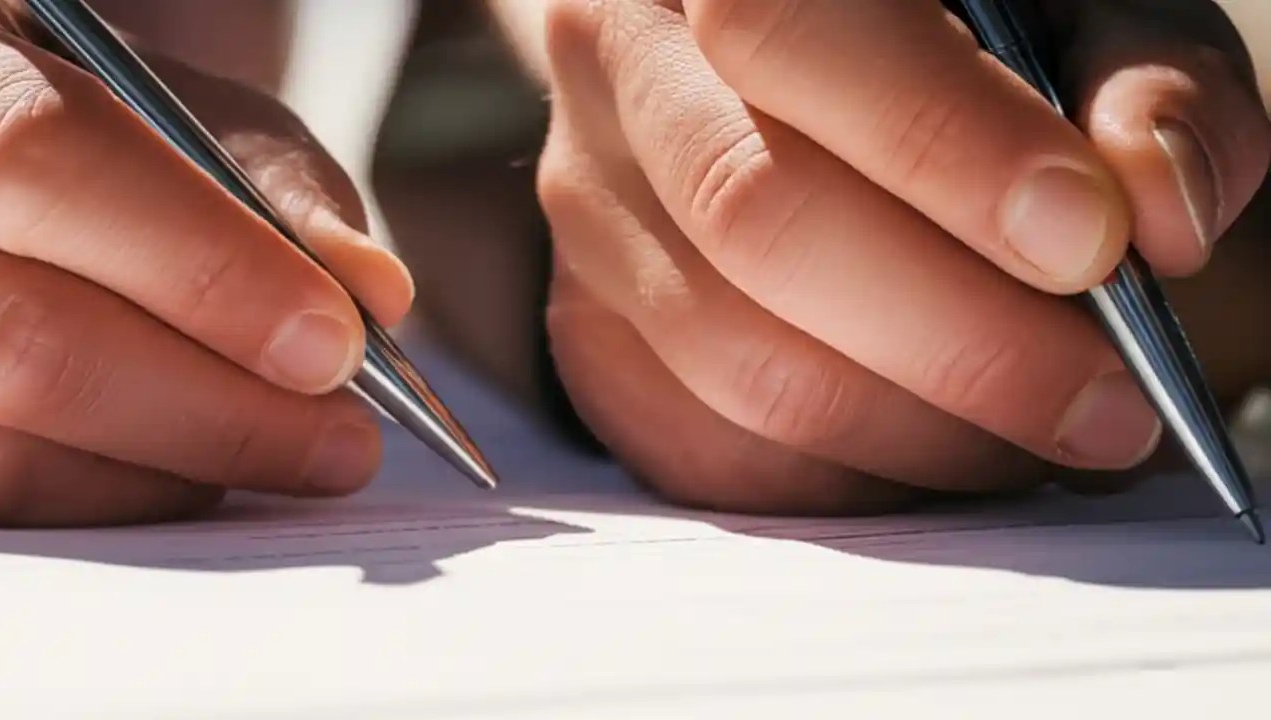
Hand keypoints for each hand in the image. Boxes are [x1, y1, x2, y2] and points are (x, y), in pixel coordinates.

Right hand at [0, 4, 413, 525]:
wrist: (19, 157)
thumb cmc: (118, 131)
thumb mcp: (205, 119)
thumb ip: (284, 193)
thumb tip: (373, 298)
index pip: (48, 161)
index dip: (205, 269)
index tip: (333, 347)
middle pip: (28, 340)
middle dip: (220, 411)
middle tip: (345, 443)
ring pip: (15, 444)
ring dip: (182, 466)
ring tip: (287, 446)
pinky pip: (10, 493)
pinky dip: (123, 494)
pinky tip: (193, 463)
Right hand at [534, 0, 1270, 513]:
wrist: (761, 79)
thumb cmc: (925, 36)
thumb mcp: (1054, 6)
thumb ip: (1131, 73)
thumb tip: (1158, 214)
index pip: (792, 33)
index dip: (943, 150)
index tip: (1093, 253)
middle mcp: (618, 67)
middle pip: (753, 217)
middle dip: (955, 340)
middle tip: (1099, 404)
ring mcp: (585, 206)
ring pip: (731, 356)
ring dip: (911, 429)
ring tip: (1029, 433)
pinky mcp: (587, 327)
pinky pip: (697, 444)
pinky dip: (835, 478)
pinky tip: (923, 448)